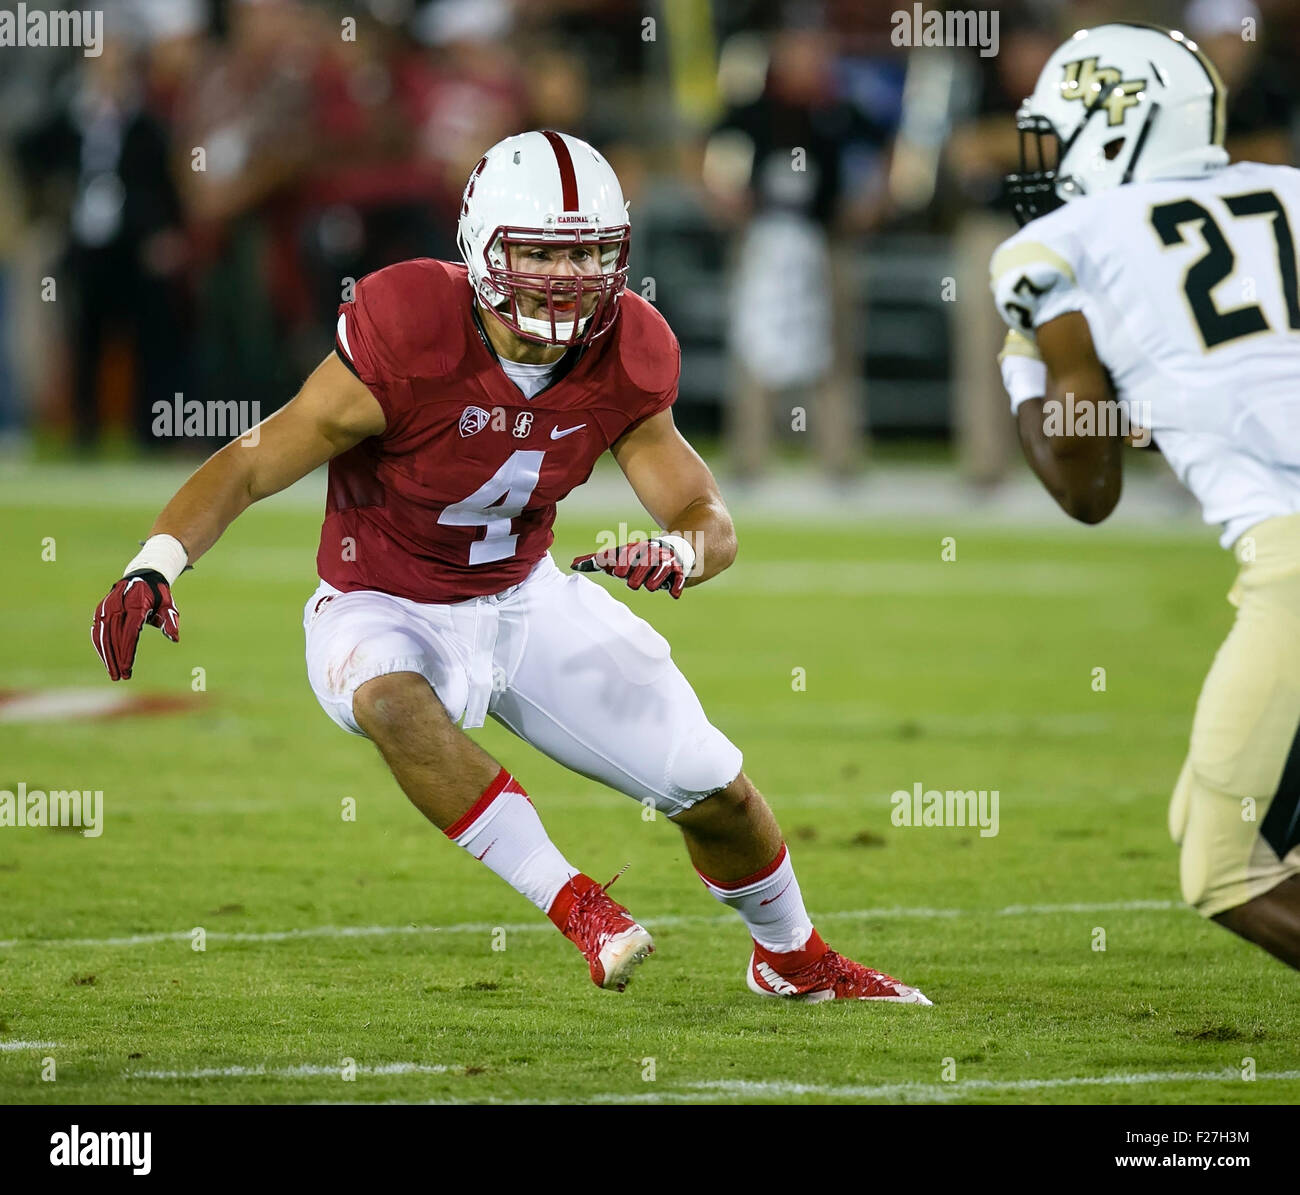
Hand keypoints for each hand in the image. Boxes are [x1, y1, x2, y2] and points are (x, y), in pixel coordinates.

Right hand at [91, 570, 179, 680]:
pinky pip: (98, 631)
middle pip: (114, 636)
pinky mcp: (101, 610)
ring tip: (113, 673)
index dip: (127, 651)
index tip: (127, 668)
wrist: (143, 577)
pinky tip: (106, 660)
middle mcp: (118, 605)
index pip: (129, 632)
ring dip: (106, 656)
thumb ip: (170, 622)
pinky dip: (100, 647)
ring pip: (103, 635)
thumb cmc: (158, 596)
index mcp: (136, 604)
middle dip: (116, 658)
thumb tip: (175, 638)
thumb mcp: (169, 606)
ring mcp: (107, 607)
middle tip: (121, 676)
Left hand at [570, 539, 687, 597]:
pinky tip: (673, 594)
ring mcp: (666, 562)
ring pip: (655, 580)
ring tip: (651, 584)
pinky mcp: (679, 571)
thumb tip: (572, 564)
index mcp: (635, 549)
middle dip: (636, 580)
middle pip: (638, 574)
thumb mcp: (618, 556)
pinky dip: (675, 589)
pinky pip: (678, 582)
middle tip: (635, 581)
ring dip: (652, 585)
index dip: (621, 567)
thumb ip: (595, 560)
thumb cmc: (636, 557)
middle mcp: (651, 553)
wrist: (671, 550)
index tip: (618, 572)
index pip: (625, 560)